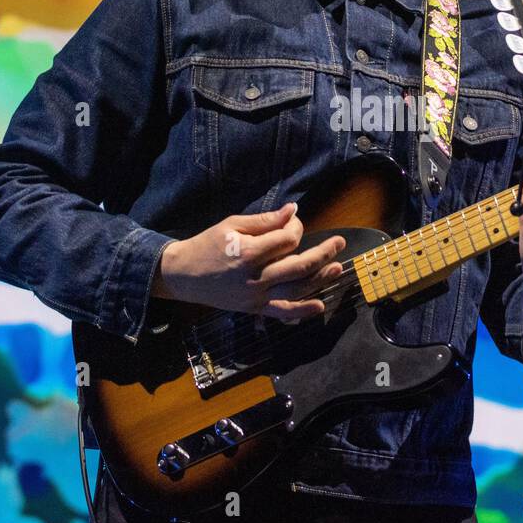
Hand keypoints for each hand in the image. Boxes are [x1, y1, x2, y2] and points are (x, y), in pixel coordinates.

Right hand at [153, 202, 345, 323]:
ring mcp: (255, 296)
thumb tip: (293, 211)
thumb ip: (265, 221)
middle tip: (339, 243)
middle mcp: (255, 277)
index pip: (286, 240)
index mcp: (248, 253)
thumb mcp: (232, 224)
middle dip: (322, 253)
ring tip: (337, 268)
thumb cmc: (207, 245)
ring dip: (319, 279)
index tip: (295, 222)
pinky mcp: (254, 308)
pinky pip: (281, 311)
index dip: (296, 228)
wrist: (183, 275)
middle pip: (298, 265)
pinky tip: (319, 305)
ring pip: (296, 288)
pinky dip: (301, 311)